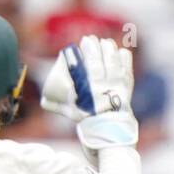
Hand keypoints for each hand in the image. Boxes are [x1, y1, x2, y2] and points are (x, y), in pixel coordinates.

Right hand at [41, 36, 137, 151]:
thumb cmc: (87, 122)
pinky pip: (127, 68)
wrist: (109, 133)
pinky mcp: (128, 87)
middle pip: (103, 60)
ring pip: (115, 61)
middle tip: (91, 40)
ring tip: (106, 43)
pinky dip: (124, 59)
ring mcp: (119, 85)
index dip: (89, 50)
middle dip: (97, 47)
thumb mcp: (71, 113)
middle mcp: (107, 86)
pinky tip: (120, 53)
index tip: (85, 42)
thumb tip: (45, 97)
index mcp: (91, 90)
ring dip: (110, 50)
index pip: (91, 64)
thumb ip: (58, 105)